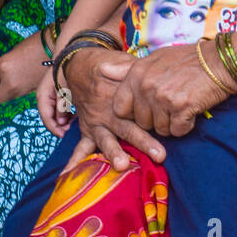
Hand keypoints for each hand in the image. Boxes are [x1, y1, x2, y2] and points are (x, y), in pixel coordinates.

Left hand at [0, 32, 48, 106]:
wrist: (61, 49)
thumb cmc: (36, 45)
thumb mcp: (13, 53)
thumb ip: (0, 67)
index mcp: (4, 66)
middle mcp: (11, 83)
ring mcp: (22, 93)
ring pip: (3, 105)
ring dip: (0, 103)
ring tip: (2, 97)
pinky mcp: (32, 97)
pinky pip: (17, 104)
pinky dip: (15, 102)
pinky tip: (16, 97)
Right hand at [36, 66, 75, 137]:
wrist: (68, 55)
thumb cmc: (65, 70)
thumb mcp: (64, 89)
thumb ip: (62, 106)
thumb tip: (61, 122)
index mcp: (43, 96)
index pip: (46, 117)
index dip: (54, 128)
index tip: (63, 135)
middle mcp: (44, 97)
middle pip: (49, 117)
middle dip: (59, 126)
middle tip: (70, 132)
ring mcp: (50, 96)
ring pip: (55, 114)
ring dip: (64, 121)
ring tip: (74, 125)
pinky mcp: (57, 95)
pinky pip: (60, 108)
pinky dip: (67, 114)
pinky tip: (75, 116)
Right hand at [59, 46, 165, 172]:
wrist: (78, 66)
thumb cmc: (106, 65)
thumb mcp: (121, 61)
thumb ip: (133, 69)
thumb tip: (148, 72)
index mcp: (120, 96)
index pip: (139, 107)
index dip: (153, 117)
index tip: (167, 127)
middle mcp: (108, 112)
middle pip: (128, 128)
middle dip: (143, 141)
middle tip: (159, 154)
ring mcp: (96, 124)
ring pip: (107, 140)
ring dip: (114, 153)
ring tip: (122, 165)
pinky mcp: (88, 131)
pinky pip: (81, 146)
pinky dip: (76, 160)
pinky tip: (69, 174)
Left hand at [107, 42, 228, 138]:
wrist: (220, 62)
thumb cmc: (187, 61)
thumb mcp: (154, 59)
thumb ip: (126, 69)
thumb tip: (101, 70)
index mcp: (136, 74)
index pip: (120, 108)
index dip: (134, 113)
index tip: (148, 108)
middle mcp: (146, 85)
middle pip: (141, 122)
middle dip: (155, 120)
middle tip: (171, 104)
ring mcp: (162, 97)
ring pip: (159, 129)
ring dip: (172, 123)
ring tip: (182, 105)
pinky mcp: (181, 108)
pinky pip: (177, 131)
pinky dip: (186, 125)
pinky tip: (191, 110)